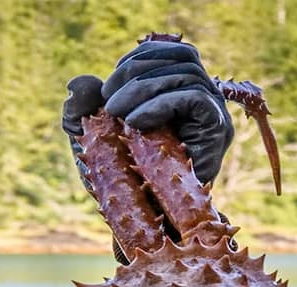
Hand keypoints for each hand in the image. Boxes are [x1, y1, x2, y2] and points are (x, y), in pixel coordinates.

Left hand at [62, 38, 233, 184]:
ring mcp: (214, 113)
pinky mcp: (217, 131)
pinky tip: (134, 123)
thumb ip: (83, 110)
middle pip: (182, 57)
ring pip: (186, 75)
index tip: (108, 86)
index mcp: (181, 92)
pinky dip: (158, 105)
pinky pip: (193, 99)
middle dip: (136, 72)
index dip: (139, 58)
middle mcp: (203, 98)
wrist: (147, 224)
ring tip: (115, 114)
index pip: (173, 52)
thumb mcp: (93, 141)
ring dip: (143, 88)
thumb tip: (79, 81)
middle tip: (108, 102)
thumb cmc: (122, 183)